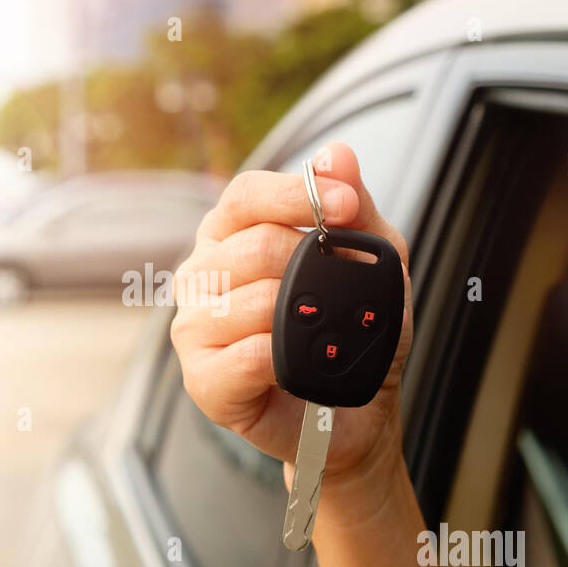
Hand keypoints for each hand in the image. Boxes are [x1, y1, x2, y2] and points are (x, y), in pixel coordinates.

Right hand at [170, 142, 412, 510]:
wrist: (355, 413)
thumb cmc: (351, 333)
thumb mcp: (372, 261)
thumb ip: (354, 207)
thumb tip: (337, 153)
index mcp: (232, 237)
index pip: (245, 194)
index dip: (295, 194)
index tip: (345, 208)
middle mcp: (202, 276)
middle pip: (250, 246)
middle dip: (309, 266)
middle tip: (343, 293)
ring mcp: (195, 329)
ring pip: (250, 303)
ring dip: (302, 319)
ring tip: (319, 337)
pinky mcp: (203, 381)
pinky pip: (244, 356)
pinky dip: (282, 360)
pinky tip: (296, 366)